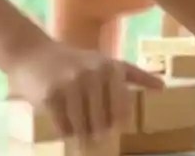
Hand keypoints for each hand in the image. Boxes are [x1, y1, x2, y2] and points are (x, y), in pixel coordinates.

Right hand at [7, 40, 162, 139]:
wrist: (32, 54)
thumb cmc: (74, 61)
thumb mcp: (105, 61)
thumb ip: (134, 74)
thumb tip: (162, 87)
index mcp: (110, 67)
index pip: (122, 110)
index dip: (118, 124)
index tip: (114, 129)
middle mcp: (92, 74)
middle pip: (103, 121)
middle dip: (99, 133)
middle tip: (96, 139)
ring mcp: (70, 85)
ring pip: (83, 127)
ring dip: (83, 137)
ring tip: (83, 140)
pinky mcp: (50, 97)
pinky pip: (64, 127)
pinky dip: (66, 133)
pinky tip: (66, 130)